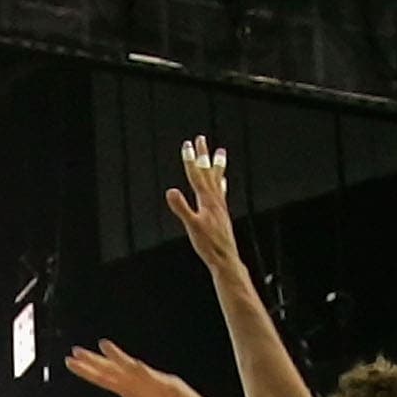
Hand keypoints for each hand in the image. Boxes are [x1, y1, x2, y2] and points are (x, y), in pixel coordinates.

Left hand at [66, 342, 213, 396]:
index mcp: (129, 392)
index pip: (104, 379)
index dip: (87, 371)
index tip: (70, 362)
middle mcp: (138, 383)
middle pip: (112, 369)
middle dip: (94, 361)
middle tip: (75, 352)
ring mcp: (152, 382)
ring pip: (131, 368)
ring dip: (117, 358)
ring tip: (102, 347)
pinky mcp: (168, 385)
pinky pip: (153, 377)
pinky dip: (143, 371)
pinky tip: (132, 364)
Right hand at [166, 136, 240, 268]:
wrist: (225, 259)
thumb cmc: (209, 244)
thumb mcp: (192, 227)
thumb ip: (181, 208)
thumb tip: (170, 191)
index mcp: (207, 200)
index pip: (196, 175)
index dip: (190, 159)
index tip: (187, 144)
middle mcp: (215, 199)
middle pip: (208, 172)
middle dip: (203, 155)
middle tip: (201, 138)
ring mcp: (220, 206)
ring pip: (218, 180)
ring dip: (217, 165)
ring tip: (220, 152)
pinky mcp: (222, 214)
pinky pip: (222, 193)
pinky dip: (221, 183)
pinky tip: (223, 182)